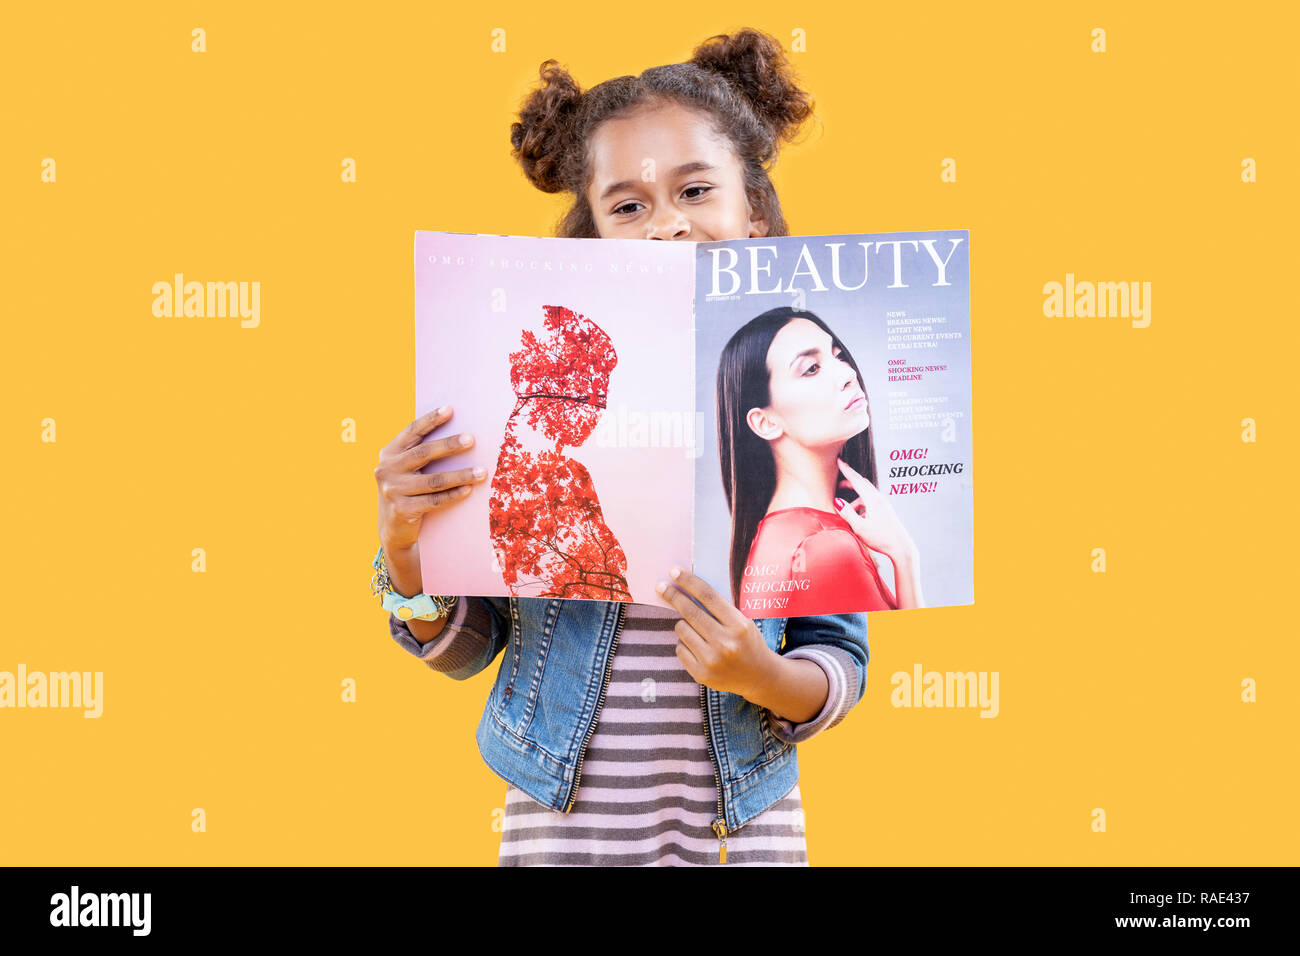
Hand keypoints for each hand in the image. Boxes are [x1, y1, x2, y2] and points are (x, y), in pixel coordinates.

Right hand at [375, 404, 486, 553]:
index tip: (450, 409)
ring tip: (482, 471)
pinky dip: (453, 495)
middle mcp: (387, 469)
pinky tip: (469, 490)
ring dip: (460, 475)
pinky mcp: (402, 510)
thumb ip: (420, 453)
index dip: (430, 420)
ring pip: (433, 480)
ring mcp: (393, 490)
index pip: (411, 432)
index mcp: (389, 453)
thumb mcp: (406, 469)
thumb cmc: (408, 491)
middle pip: (423, 453)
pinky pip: (434, 501)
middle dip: (449, 445)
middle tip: (472, 439)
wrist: (393, 529)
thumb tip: (458, 432)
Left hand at [655, 566, 775, 699]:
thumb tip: (687, 589)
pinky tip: (699, 648)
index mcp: (739, 626)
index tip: (674, 572)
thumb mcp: (742, 622)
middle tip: (661, 586)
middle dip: (673, 595)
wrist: (759, 677)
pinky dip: (685, 643)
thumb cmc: (747, 643)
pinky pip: (679, 648)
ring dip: (684, 624)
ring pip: (681, 629)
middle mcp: (726, 643)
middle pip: (691, 611)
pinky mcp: (701, 674)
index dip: (689, 581)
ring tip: (698, 630)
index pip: (708, 596)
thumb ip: (719, 609)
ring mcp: (712, 660)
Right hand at [834, 457, 915, 561]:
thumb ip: (848, 513)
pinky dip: (861, 506)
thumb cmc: (882, 538)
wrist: (901, 547)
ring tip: (846, 510)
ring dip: (855, 499)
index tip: (839, 462)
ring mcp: (884, 504)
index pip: (857, 480)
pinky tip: (858, 518)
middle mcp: (880, 499)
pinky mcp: (885, 511)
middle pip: (862, 484)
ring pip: (866, 495)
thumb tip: (837, 501)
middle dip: (850, 482)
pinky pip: (870, 503)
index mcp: (873, 500)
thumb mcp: (860, 527)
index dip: (846, 471)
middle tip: (838, 482)